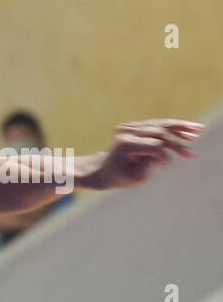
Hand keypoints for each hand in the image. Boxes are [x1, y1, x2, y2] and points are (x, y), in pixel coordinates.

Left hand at [83, 119, 201, 188]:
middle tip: (192, 149)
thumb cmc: (119, 177)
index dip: (164, 157)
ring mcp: (129, 127)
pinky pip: (156, 124)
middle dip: (178, 141)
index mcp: (126, 145)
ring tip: (197, 130)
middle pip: (160, 132)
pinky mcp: (134, 126)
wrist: (103, 170)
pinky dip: (171, 127)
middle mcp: (127, 132)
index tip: (164, 168)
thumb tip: (164, 150)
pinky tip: (187, 129)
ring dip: (180, 127)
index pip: (155, 146)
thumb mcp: (136, 178)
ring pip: (160, 124)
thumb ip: (150, 163)